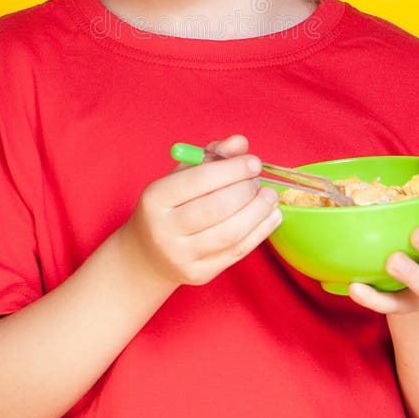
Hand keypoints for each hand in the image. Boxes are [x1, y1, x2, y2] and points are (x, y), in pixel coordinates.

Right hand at [122, 134, 281, 286]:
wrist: (147, 255)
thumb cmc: (169, 207)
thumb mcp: (181, 176)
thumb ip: (211, 156)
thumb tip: (239, 143)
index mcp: (156, 197)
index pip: (200, 180)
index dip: (232, 169)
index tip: (254, 162)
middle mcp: (164, 229)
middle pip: (216, 208)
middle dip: (246, 191)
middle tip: (260, 181)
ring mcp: (181, 255)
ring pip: (230, 233)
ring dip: (258, 212)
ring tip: (270, 197)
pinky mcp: (198, 274)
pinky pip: (236, 252)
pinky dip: (260, 232)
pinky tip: (272, 216)